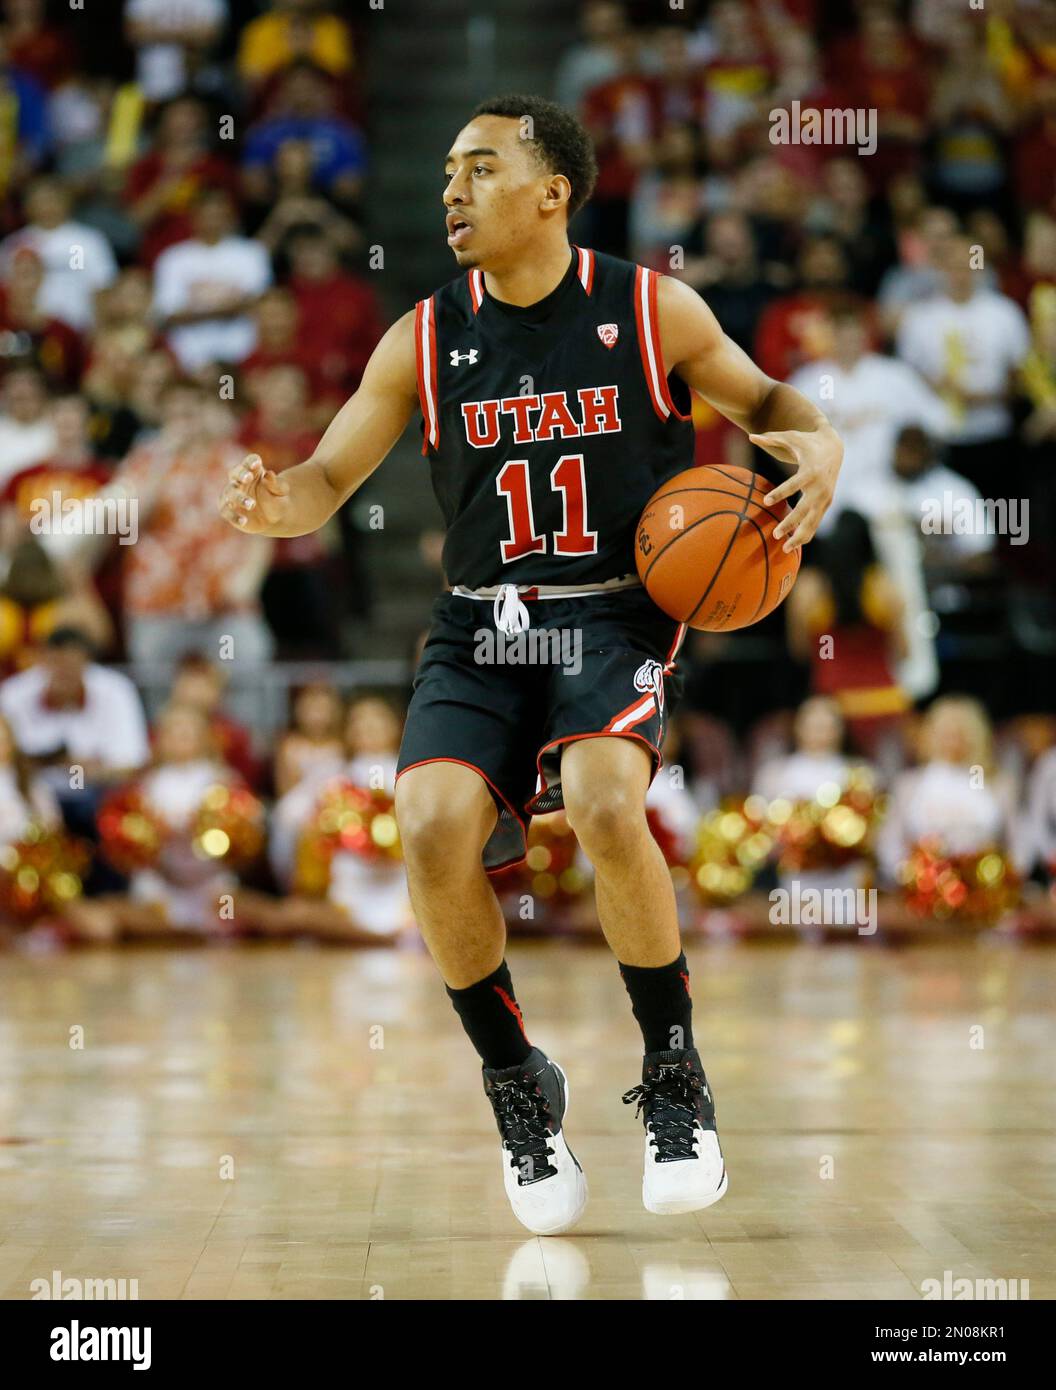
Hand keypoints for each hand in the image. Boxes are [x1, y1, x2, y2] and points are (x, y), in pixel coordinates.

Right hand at [218, 454, 290, 533]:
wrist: (273, 517)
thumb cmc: (276, 498)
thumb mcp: (281, 491)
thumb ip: (277, 484)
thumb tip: (269, 475)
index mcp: (253, 471)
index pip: (249, 461)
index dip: (251, 461)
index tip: (257, 464)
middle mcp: (239, 481)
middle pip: (235, 473)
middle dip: (241, 474)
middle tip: (248, 478)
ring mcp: (232, 495)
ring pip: (230, 493)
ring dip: (239, 497)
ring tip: (252, 504)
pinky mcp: (229, 510)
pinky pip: (226, 512)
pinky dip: (234, 516)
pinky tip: (244, 521)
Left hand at [749, 427, 842, 551]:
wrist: (834, 447)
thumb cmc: (807, 442)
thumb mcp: (791, 438)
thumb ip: (771, 438)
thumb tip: (751, 435)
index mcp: (811, 470)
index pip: (794, 484)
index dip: (781, 492)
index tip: (766, 501)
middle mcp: (820, 487)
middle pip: (805, 509)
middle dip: (791, 522)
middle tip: (775, 534)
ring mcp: (825, 497)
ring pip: (813, 521)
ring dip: (799, 536)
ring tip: (783, 549)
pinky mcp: (827, 503)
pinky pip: (816, 522)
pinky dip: (806, 534)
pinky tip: (792, 546)